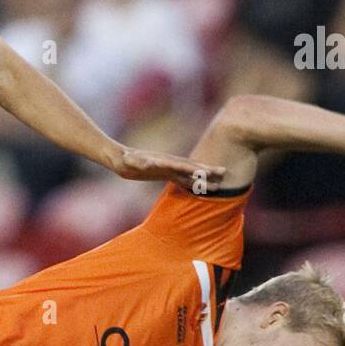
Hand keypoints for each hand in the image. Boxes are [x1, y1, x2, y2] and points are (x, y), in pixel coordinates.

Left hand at [111, 145, 226, 192]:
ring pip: (190, 173)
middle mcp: (169, 164)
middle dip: (208, 170)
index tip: (209, 171)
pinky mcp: (164, 173)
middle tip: (224, 172)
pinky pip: (182, 178)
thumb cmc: (123, 160)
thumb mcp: (129, 161)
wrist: (119, 158)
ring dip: (204, 178)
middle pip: (192, 167)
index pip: (183, 165)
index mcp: (163, 162)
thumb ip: (137, 162)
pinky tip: (200, 187)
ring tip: (219, 182)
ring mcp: (168, 168)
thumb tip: (144, 163)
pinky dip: (192, 182)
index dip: (197, 169)